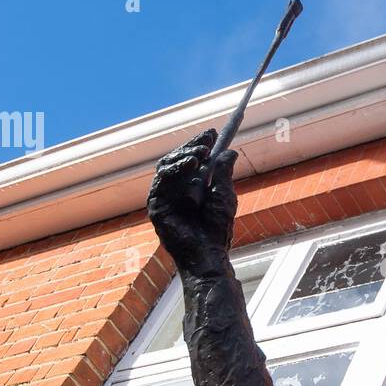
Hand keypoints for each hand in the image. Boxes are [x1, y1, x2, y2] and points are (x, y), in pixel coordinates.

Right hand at [147, 129, 237, 276]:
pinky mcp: (156, 206)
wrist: (209, 252)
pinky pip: (160, 182)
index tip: (212, 133)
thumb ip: (223, 172)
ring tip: (200, 153)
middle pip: (176, 159)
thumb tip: (229, 151)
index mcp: (191, 186)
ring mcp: (164, 197)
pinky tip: (190, 164)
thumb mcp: (223, 194)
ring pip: (166, 166)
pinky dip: (175, 170)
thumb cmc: (217, 228)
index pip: (191, 159)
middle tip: (207, 140)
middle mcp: (175, 189)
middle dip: (191, 146)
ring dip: (184, 155)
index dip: (199, 144)